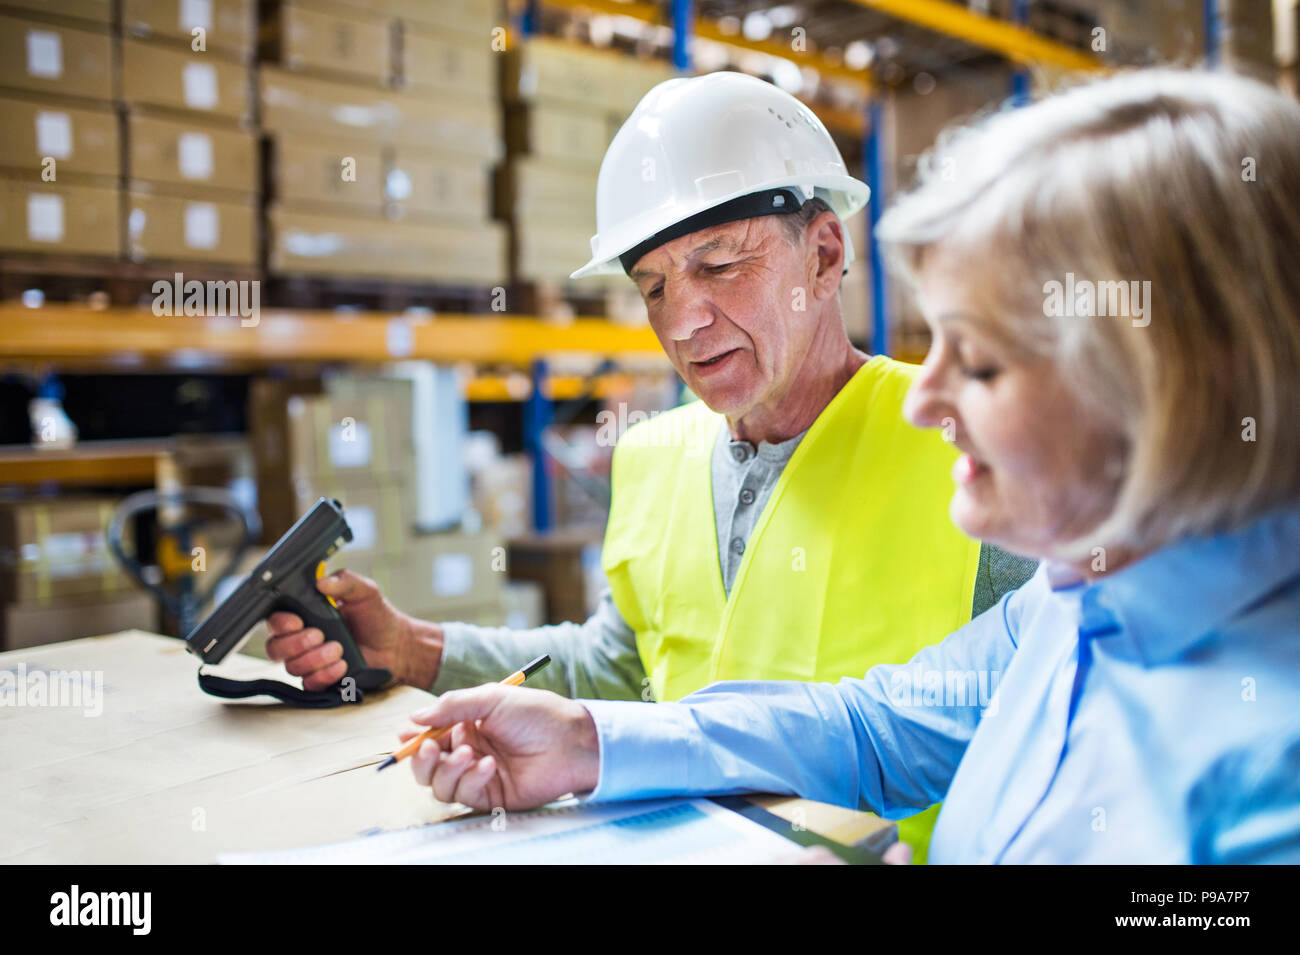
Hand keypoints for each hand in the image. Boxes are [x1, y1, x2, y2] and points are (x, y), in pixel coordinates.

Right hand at [264, 569, 442, 691]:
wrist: (397, 645)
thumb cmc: (377, 616)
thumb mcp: (365, 592)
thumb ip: (345, 581)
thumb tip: (322, 581)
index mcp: (306, 614)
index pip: (275, 619)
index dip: (280, 623)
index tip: (297, 622)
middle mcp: (302, 638)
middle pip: (275, 647)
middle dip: (296, 643)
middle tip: (320, 636)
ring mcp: (310, 661)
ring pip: (292, 667)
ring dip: (315, 659)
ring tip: (339, 649)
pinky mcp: (320, 679)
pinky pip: (309, 684)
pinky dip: (324, 675)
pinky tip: (342, 666)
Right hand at [402, 684, 599, 810]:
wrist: (571, 741)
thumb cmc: (537, 715)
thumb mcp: (492, 698)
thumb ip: (452, 706)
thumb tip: (415, 717)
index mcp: (467, 725)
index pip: (430, 736)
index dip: (414, 738)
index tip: (405, 735)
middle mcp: (469, 751)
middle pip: (427, 765)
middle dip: (420, 759)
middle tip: (428, 749)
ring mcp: (478, 774)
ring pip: (439, 784)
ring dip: (446, 770)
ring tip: (469, 754)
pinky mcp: (491, 796)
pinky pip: (464, 795)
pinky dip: (470, 780)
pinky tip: (489, 766)